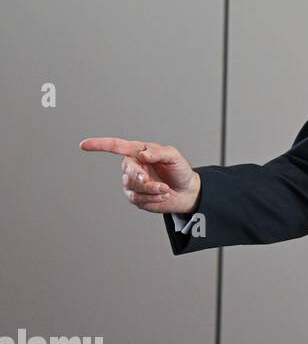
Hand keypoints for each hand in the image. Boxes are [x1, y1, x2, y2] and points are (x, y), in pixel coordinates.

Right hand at [79, 137, 200, 214]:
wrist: (187, 191)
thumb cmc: (180, 170)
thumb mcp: (174, 157)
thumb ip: (158, 153)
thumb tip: (141, 154)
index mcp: (138, 152)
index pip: (116, 146)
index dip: (99, 145)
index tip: (83, 145)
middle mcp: (132, 166)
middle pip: (127, 170)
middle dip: (141, 177)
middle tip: (155, 182)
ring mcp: (132, 183)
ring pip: (133, 187)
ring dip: (152, 189)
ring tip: (166, 189)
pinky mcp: (135, 197)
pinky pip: (138, 199)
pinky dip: (153, 198)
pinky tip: (163, 195)